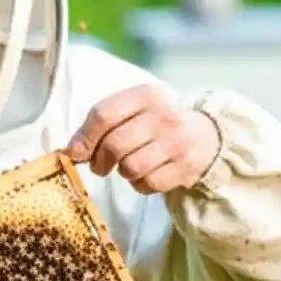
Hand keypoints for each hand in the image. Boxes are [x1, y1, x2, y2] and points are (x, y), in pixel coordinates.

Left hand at [64, 84, 220, 193]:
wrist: (207, 135)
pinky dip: (140, 185)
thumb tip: (72, 151)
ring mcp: (177, 142)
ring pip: (130, 168)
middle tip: (100, 166)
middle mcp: (163, 116)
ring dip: (123, 173)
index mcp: (145, 95)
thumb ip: (102, 123)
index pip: (103, 114)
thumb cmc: (157, 123)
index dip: (84, 137)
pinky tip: (147, 174)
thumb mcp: (134, 110)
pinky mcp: (186, 167)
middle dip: (100, 161)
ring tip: (130, 166)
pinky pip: (148, 184)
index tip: (75, 152)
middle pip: (114, 145)